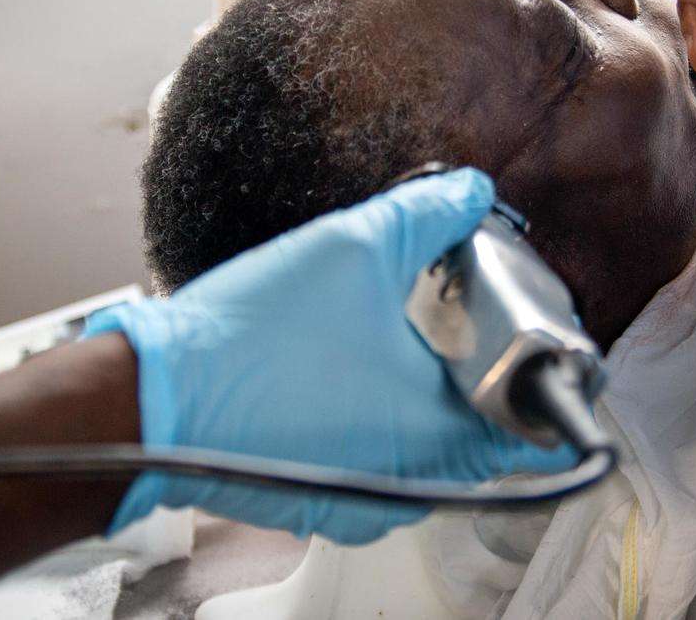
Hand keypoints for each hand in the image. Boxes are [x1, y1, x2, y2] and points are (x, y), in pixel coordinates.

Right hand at [88, 169, 573, 543]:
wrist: (150, 398)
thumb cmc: (248, 340)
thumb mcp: (356, 248)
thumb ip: (429, 213)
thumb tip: (472, 191)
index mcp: (435, 439)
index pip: (536, 435)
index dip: (545, 386)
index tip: (543, 352)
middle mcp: (407, 488)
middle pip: (480, 440)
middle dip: (481, 382)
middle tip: (471, 333)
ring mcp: (362, 504)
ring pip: (427, 455)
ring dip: (428, 404)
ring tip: (408, 347)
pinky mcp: (321, 501)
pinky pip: (377, 465)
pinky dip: (381, 427)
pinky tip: (354, 377)